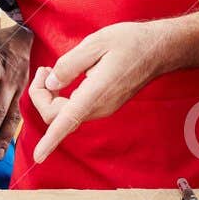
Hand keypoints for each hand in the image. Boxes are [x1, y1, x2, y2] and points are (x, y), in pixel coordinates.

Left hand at [28, 21, 166, 163]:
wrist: (160, 49)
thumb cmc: (130, 42)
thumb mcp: (96, 43)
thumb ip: (70, 64)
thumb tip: (51, 83)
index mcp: (96, 93)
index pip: (67, 121)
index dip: (50, 140)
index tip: (38, 157)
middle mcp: (99, 107)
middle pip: (56, 116)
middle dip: (40, 96)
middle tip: (43, 69)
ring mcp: (103, 109)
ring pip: (64, 113)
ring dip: (50, 96)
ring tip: (50, 70)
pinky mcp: (104, 105)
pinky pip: (74, 109)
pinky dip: (60, 96)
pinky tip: (63, 77)